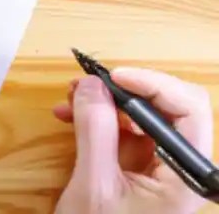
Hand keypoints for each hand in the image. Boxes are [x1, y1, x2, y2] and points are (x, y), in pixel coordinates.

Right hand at [54, 68, 213, 213]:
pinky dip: (103, 119)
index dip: (154, 85)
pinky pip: (129, 132)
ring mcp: (165, 170)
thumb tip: (91, 85)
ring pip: (147, 117)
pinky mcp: (144, 171)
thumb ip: (95, 132)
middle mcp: (183, 169)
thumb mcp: (94, 187)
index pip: (190, 111)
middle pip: (171, 108)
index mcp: (185, 176)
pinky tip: (74, 116)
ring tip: (73, 98)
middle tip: (88, 83)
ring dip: (110, 102)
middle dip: (128, 90)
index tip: (115, 76)